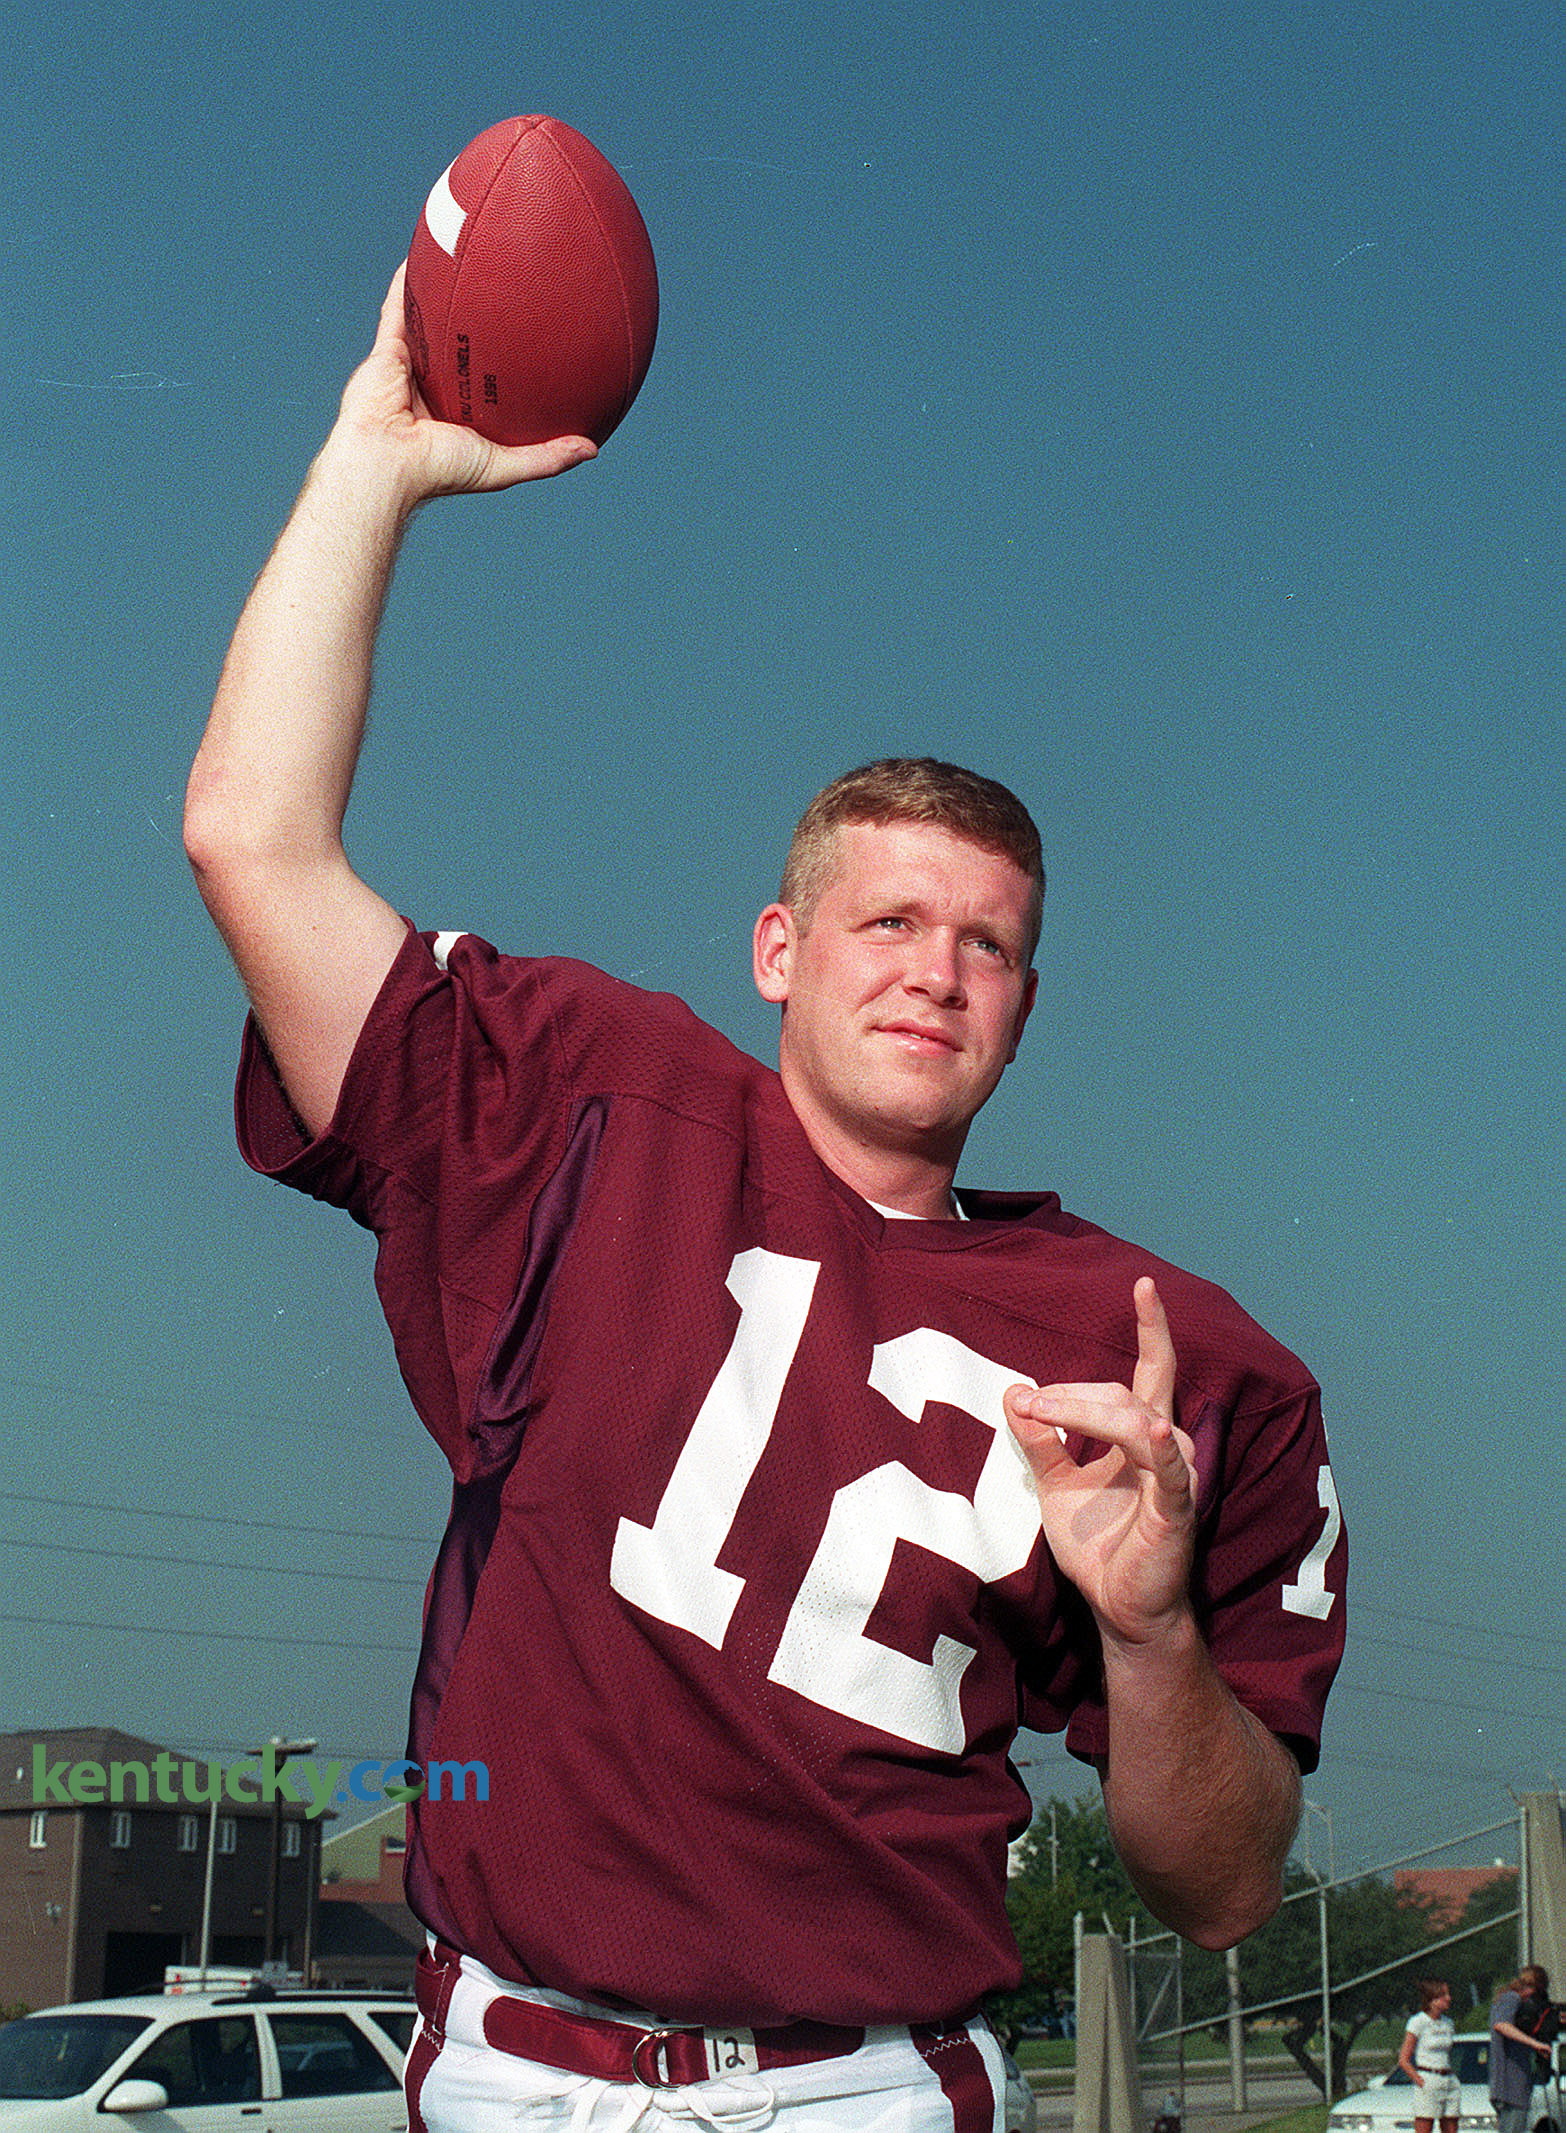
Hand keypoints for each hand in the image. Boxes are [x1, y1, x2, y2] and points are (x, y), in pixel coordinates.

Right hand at [330, 267, 597, 503]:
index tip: (537, 337)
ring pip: (430, 319)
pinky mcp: (387, 350)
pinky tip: (425, 253)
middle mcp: (435, 385)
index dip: (509, 360)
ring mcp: (410, 365)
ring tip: (466, 255)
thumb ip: (545, 458)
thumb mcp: (502, 466)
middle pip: (462, 342)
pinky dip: (409, 281)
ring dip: (444, 290)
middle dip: (481, 317)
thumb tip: (592, 449)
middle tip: (509, 286)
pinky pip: (398, 307)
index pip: (490, 379)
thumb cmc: (438, 472)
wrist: (384, 465)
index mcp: (459, 411)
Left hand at [1003, 1277, 1197, 1645]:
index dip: (1152, 1329)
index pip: (1153, 1371)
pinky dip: (1153, 1444)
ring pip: (1136, 1417)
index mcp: (1142, 1437)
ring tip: (1040, 1410)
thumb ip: (1039, 1441)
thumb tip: (1013, 1392)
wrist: (1118, 1610)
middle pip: (1122, 1391)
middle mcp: (1166, 1448)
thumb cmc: (1098, 1546)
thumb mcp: (1054, 1486)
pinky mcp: (1177, 1508)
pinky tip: (1150, 1430)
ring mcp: (1175, 1476)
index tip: (1143, 1285)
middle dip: (1068, 1392)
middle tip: (1025, 1404)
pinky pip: (1167, 1465)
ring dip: (1083, 1408)